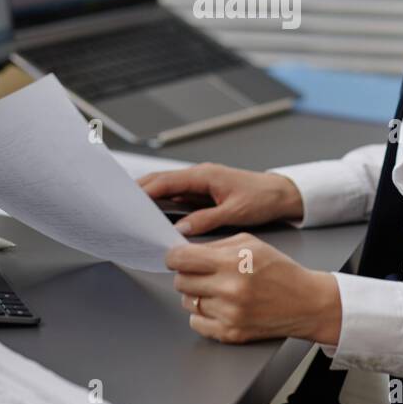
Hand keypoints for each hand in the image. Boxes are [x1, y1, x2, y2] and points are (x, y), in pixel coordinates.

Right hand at [137, 162, 302, 235]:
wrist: (281, 193)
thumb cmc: (262, 198)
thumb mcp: (234, 212)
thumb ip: (207, 220)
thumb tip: (181, 228)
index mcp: (204, 175)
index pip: (166, 181)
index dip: (144, 190)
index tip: (127, 200)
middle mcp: (199, 176)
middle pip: (162, 181)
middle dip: (140, 191)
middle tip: (121, 205)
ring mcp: (201, 183)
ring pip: (168, 189)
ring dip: (151, 198)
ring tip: (132, 211)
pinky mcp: (204, 193)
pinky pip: (179, 196)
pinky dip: (165, 203)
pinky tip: (157, 215)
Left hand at [164, 233, 341, 344]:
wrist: (306, 302)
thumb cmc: (280, 271)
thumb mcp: (251, 243)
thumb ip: (216, 245)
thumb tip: (184, 251)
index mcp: (233, 262)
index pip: (181, 260)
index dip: (174, 258)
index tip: (177, 259)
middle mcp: (229, 289)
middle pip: (180, 281)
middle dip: (188, 275)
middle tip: (204, 274)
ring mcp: (229, 314)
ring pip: (187, 302)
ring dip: (197, 295)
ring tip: (218, 290)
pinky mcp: (230, 333)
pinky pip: (196, 323)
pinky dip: (203, 315)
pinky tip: (220, 306)